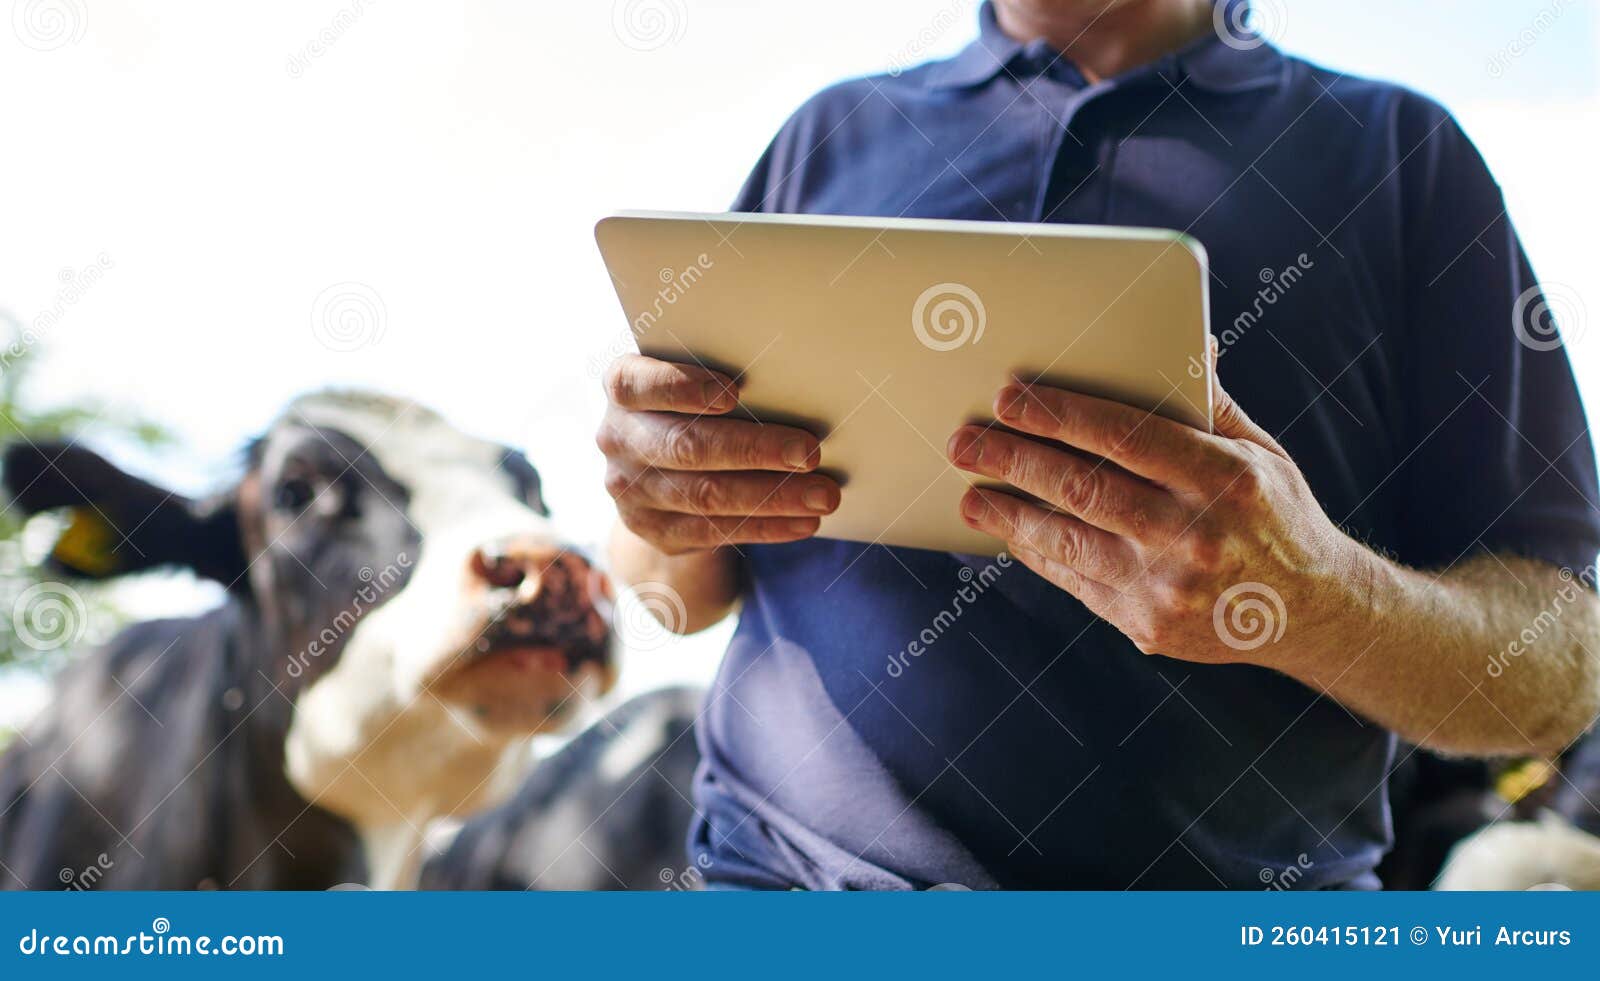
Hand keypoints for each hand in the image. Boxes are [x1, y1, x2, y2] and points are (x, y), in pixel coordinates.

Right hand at [597, 354, 840, 555]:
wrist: (658, 465)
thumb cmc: (694, 403)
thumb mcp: (693, 380)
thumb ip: (722, 379)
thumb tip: (800, 387)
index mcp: (622, 387)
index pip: (638, 385)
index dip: (682, 388)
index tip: (734, 393)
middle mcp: (616, 438)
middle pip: (686, 445)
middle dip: (753, 450)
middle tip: (809, 453)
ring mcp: (630, 490)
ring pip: (705, 495)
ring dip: (772, 496)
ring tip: (823, 494)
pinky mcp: (653, 530)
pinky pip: (714, 532)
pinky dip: (766, 526)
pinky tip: (804, 521)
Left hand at [946, 368, 1363, 666]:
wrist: (1311, 614)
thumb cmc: (1276, 517)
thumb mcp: (1260, 453)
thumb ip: (1210, 404)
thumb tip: (1185, 341)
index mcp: (1225, 479)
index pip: (1125, 436)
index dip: (1060, 414)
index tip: (1009, 397)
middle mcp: (1196, 534)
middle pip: (1084, 488)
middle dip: (1014, 460)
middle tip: (965, 442)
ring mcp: (1169, 587)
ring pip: (1068, 542)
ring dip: (1010, 515)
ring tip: (970, 494)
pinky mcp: (1147, 627)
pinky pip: (1076, 583)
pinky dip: (1037, 554)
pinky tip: (1009, 533)